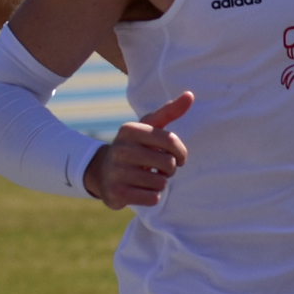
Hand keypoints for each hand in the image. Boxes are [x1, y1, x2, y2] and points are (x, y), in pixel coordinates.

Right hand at [83, 92, 191, 209]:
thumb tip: (190, 94)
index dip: (180, 152)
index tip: (176, 156)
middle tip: (156, 168)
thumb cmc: (135, 148)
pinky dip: (151, 197)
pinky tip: (139, 189)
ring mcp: (116, 171)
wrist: (104, 173)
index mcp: (129, 129)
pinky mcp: (117, 192)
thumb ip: (170, 111)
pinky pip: (152, 198)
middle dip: (169, 169)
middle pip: (169, 164)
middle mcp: (120, 148)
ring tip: (145, 178)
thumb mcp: (148, 128)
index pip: (171, 140)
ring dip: (159, 183)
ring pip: (161, 183)